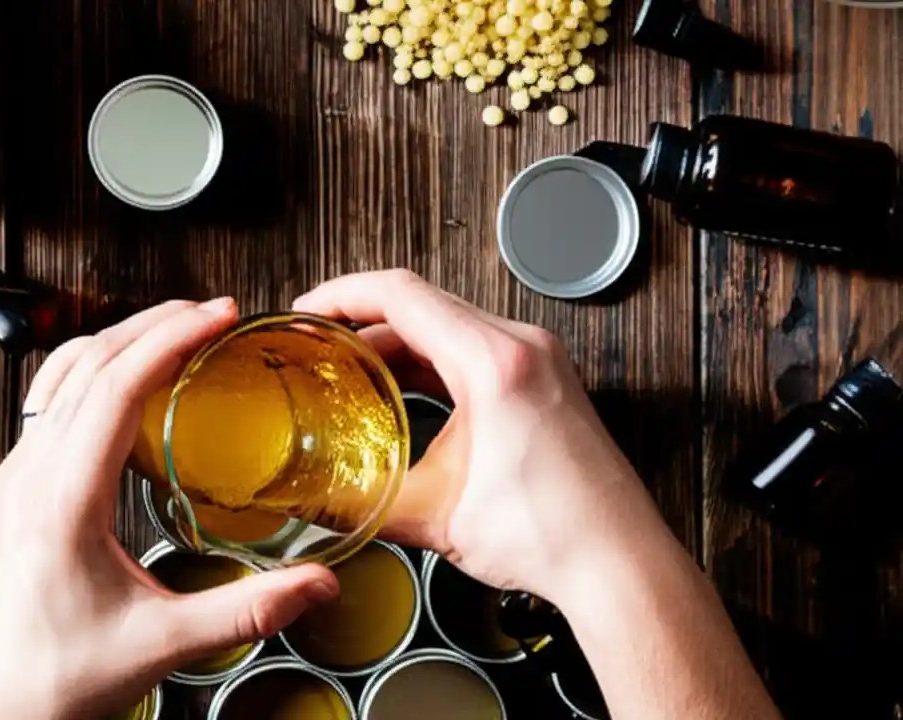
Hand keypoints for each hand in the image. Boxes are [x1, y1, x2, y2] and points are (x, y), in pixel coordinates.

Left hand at [0, 299, 337, 719]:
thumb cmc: (62, 674)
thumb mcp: (163, 643)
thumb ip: (247, 610)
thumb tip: (316, 584)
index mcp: (62, 500)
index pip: (115, 387)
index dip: (170, 340)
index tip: (217, 315)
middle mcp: (31, 474)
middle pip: (88, 363)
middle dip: (153, 323)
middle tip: (211, 310)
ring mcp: (18, 475)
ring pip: (63, 374)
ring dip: (119, 338)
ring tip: (174, 327)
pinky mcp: (19, 485)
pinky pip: (52, 400)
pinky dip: (96, 369)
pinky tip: (128, 379)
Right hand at [294, 270, 672, 601]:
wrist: (616, 562)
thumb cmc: (552, 536)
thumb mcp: (435, 517)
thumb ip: (360, 506)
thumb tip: (311, 503)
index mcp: (494, 363)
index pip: (401, 295)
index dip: (342, 295)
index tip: (307, 311)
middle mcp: (522, 347)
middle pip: (424, 303)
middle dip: (363, 318)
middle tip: (320, 341)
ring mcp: (539, 360)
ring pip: (450, 324)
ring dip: (398, 340)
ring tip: (352, 365)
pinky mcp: (545, 380)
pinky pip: (476, 347)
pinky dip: (432, 358)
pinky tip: (404, 388)